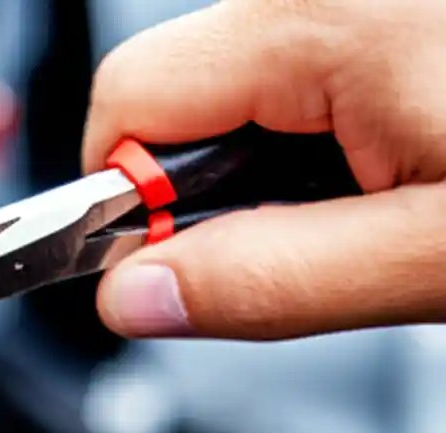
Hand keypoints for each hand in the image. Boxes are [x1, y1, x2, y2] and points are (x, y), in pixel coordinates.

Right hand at [84, 0, 445, 339]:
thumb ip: (271, 279)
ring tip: (368, 199)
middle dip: (206, 183)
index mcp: (318, 23)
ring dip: (263, 159)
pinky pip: (289, 70)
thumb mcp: (430, 257)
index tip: (185, 266)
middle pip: (169, 92)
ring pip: (227, 86)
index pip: (126, 102)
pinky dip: (311, 129)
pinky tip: (388, 158)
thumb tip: (133, 294)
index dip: (137, 202)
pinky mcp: (370, 13)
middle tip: (307, 240)